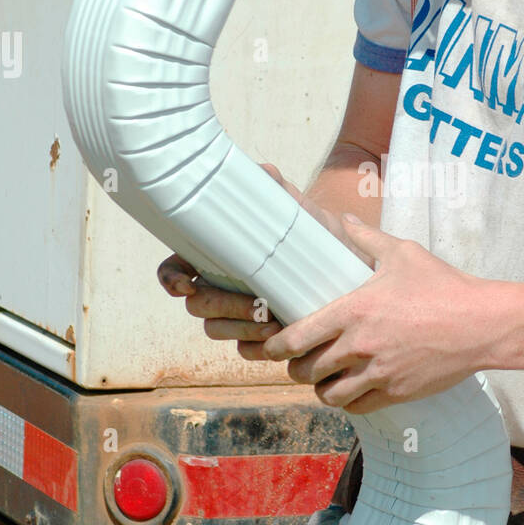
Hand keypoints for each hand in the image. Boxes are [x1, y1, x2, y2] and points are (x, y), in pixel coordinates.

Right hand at [156, 163, 375, 352]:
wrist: (350, 267)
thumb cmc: (317, 235)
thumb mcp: (304, 213)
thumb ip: (282, 192)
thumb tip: (266, 173)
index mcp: (219, 255)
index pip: (176, 268)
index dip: (172, 278)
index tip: (187, 284)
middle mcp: (220, 285)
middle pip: (197, 304)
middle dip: (223, 306)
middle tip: (258, 305)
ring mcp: (235, 314)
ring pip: (215, 329)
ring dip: (240, 329)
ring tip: (273, 324)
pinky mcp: (256, 337)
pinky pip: (243, 351)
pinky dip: (256, 348)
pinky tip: (278, 338)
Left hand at [249, 216, 492, 412]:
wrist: (481, 324)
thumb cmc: (443, 286)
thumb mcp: (403, 254)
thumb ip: (368, 239)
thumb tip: (347, 220)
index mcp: (354, 310)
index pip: (298, 336)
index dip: (276, 346)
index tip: (270, 347)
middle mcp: (360, 344)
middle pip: (307, 369)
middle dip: (297, 369)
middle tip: (299, 364)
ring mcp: (378, 372)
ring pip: (329, 394)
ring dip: (321, 389)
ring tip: (324, 382)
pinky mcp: (396, 392)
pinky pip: (358, 407)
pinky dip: (349, 402)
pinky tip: (352, 392)